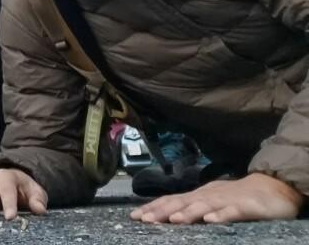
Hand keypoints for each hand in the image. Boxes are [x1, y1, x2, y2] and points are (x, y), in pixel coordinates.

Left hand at [129, 173, 302, 224]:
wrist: (273, 186)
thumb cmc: (238, 196)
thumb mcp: (212, 202)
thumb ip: (193, 207)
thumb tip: (168, 215)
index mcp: (199, 195)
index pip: (172, 201)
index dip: (153, 208)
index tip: (134, 216)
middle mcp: (208, 196)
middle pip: (182, 202)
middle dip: (161, 211)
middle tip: (143, 219)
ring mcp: (226, 200)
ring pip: (203, 206)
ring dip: (187, 213)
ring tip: (172, 220)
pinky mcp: (246, 207)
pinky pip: (231, 212)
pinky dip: (220, 215)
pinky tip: (210, 221)